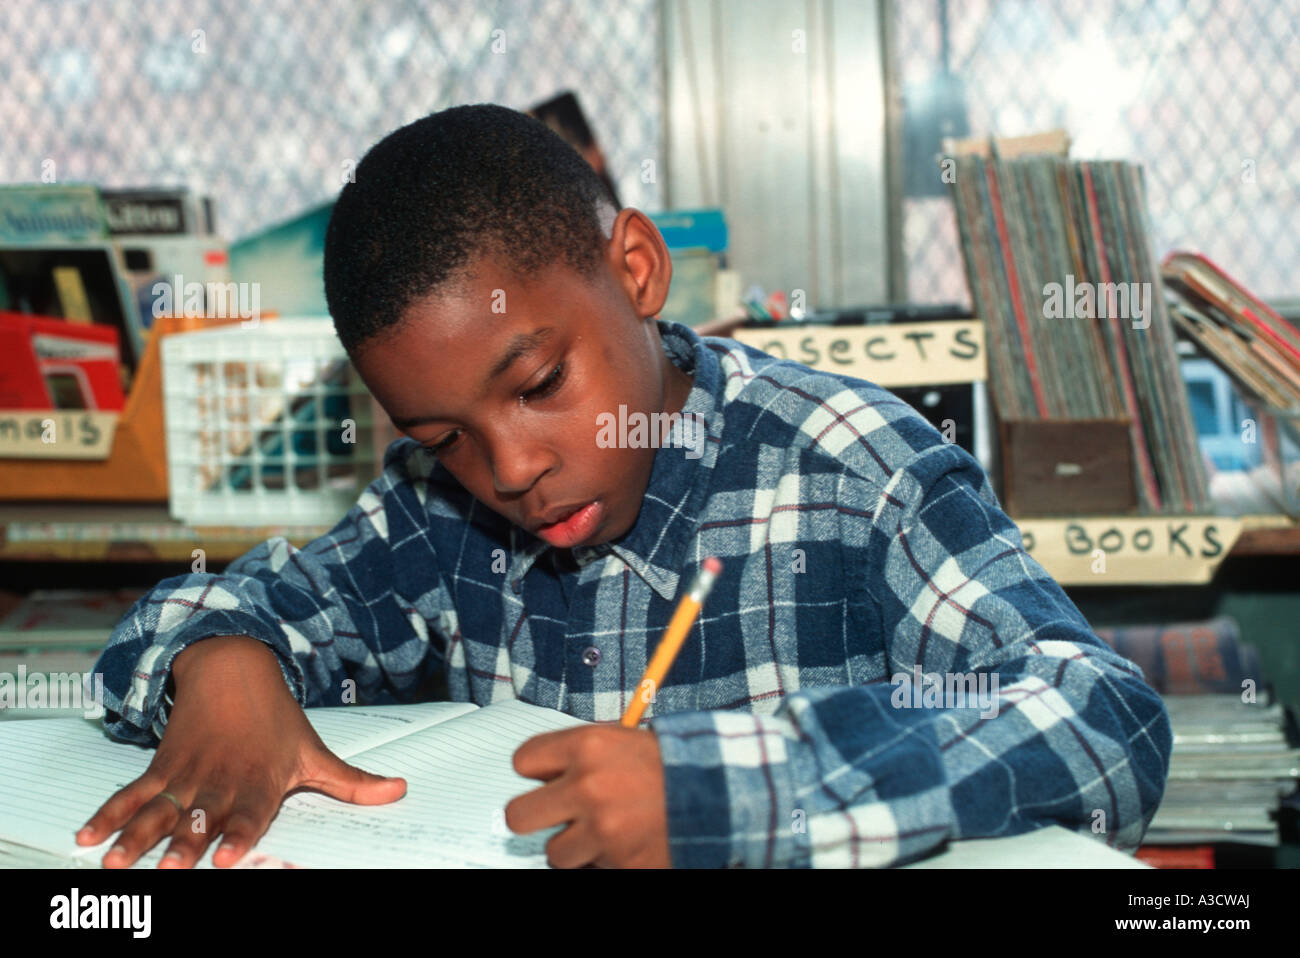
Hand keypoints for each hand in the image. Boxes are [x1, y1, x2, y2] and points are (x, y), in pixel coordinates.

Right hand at [75, 635, 406, 867]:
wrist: (235, 670)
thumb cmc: (278, 722)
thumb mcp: (315, 750)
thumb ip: (352, 782)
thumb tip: (400, 791)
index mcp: (260, 780)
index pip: (251, 813)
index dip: (239, 835)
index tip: (228, 859)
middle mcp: (221, 780)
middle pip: (200, 818)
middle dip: (183, 844)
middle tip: (168, 870)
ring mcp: (188, 774)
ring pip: (160, 809)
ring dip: (137, 835)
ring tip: (117, 861)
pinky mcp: (162, 767)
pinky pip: (132, 793)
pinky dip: (108, 814)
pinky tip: (87, 836)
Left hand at [506, 723, 670, 867]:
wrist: (719, 793)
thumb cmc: (668, 764)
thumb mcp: (621, 740)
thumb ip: (578, 754)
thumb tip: (541, 775)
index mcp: (587, 746)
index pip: (522, 761)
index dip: (536, 772)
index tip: (548, 778)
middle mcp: (589, 787)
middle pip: (518, 816)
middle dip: (535, 817)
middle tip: (557, 815)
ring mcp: (603, 831)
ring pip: (555, 853)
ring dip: (577, 846)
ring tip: (606, 830)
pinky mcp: (621, 864)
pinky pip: (591, 871)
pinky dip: (606, 861)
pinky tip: (627, 843)